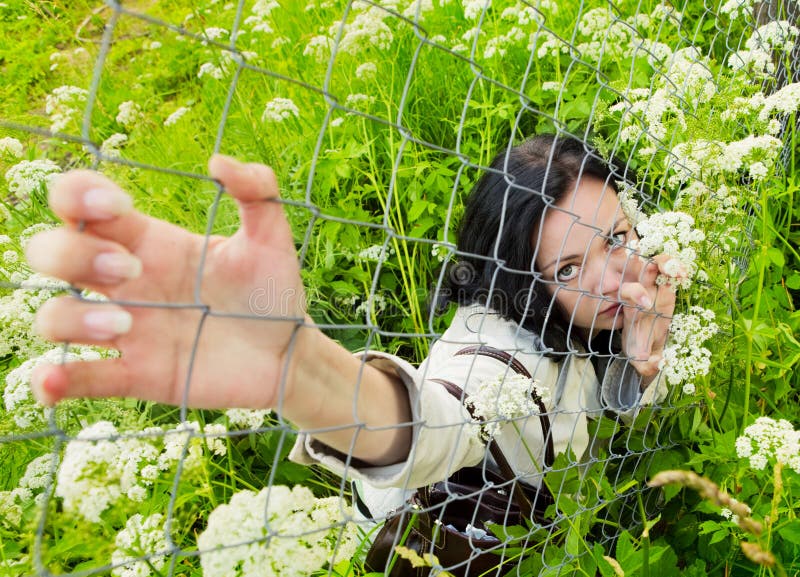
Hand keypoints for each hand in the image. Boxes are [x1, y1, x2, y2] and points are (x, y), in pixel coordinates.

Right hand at [27, 155, 308, 409]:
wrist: (289, 354)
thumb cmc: (273, 291)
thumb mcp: (271, 236)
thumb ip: (257, 191)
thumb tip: (219, 162)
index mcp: (150, 242)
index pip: (81, 204)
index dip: (78, 195)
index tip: (118, 207)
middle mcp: (127, 283)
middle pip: (52, 253)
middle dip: (71, 253)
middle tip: (131, 270)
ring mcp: (127, 330)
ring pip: (56, 316)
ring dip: (70, 318)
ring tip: (125, 325)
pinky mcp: (138, 375)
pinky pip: (80, 379)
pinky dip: (55, 381)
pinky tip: (53, 382)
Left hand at [618, 254, 682, 379]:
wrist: (647, 346)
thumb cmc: (641, 351)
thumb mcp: (641, 361)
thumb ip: (647, 364)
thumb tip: (660, 363)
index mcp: (631, 309)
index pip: (627, 294)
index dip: (635, 294)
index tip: (646, 303)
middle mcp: (641, 294)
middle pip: (638, 271)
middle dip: (648, 265)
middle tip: (664, 269)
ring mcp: (654, 289)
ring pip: (655, 265)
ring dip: (666, 262)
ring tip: (680, 272)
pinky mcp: (667, 288)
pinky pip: (670, 272)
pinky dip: (677, 268)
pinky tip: (685, 273)